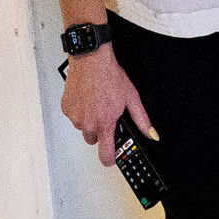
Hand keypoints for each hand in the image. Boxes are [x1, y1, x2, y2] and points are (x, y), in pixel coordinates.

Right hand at [59, 44, 155, 168]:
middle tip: (106, 116)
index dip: (110, 159)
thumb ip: (142, 120)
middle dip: (100, 132)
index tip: (112, 157)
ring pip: (83, 128)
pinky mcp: (66, 108)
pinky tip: (87, 99)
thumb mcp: (131, 98)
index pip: (105, 155)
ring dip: (89, 121)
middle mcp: (87, 122)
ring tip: (97, 104)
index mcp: (104, 123)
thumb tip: (151, 134)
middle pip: (94, 140)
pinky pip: (74, 117)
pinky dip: (80, 111)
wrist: (91, 59)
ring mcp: (75, 116)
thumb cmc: (109, 76)